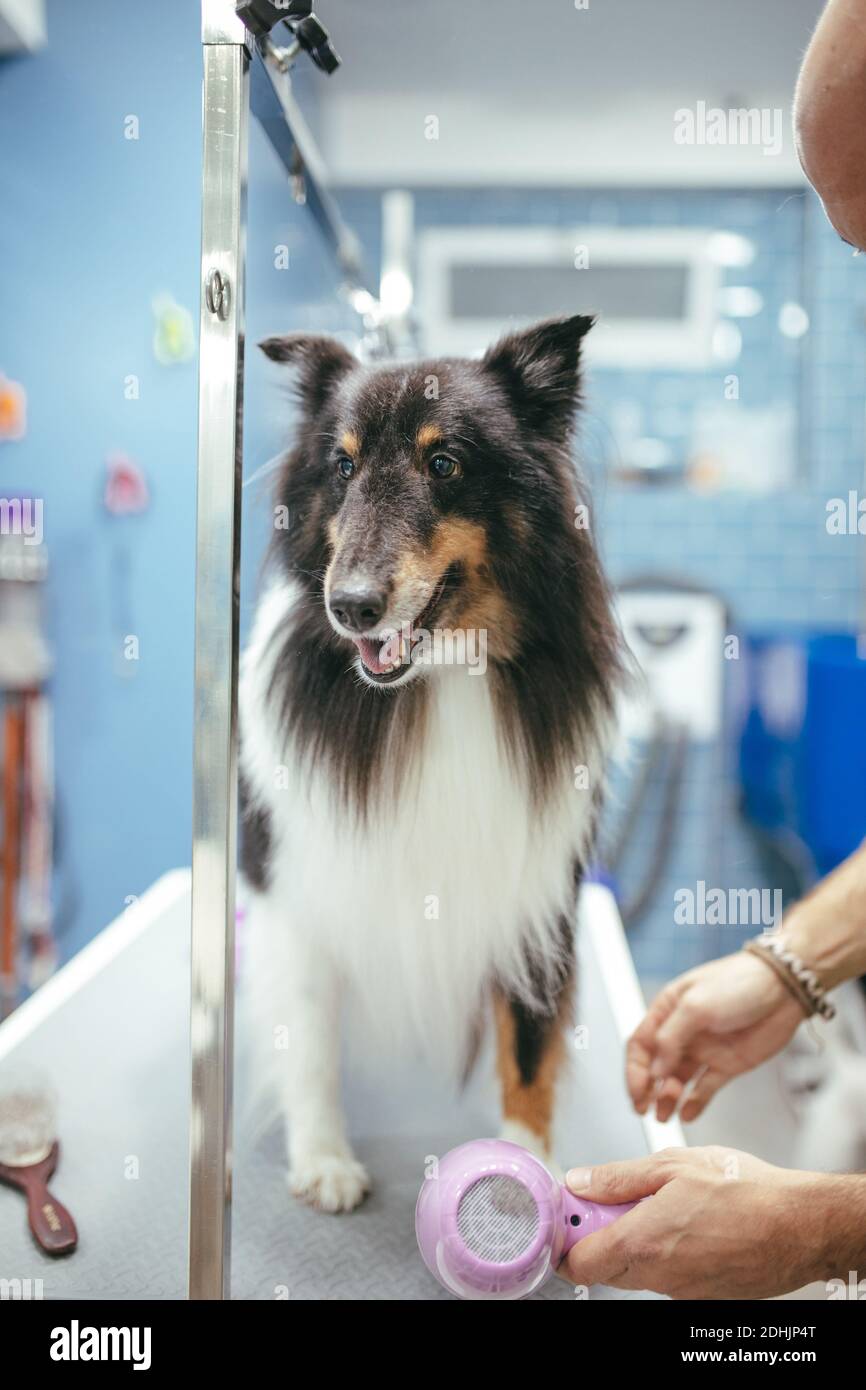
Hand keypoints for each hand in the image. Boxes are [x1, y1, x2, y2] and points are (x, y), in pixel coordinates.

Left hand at [559, 1147, 824, 1298]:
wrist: (800, 1226)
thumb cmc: (744, 1191)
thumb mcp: (673, 1165)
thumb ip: (619, 1177)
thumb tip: (579, 1182)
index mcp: (642, 1242)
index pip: (579, 1263)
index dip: (568, 1237)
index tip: (572, 1212)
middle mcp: (658, 1276)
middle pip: (605, 1267)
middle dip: (602, 1235)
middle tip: (621, 1199)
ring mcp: (682, 1291)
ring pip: (638, 1271)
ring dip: (636, 1241)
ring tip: (665, 1205)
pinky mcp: (703, 1296)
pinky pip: (669, 1276)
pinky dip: (667, 1253)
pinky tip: (690, 1224)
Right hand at [627, 952, 803, 1121]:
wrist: (782, 988)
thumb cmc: (737, 984)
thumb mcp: (696, 1006)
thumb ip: (671, 1039)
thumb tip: (654, 1072)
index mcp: (667, 1012)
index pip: (640, 1045)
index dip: (635, 1071)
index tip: (637, 1094)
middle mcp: (682, 1033)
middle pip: (655, 1067)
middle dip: (647, 1090)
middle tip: (647, 1110)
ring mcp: (704, 1051)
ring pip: (677, 1081)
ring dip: (668, 1099)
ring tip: (667, 1114)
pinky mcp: (726, 1065)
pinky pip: (704, 1090)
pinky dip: (694, 1104)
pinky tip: (687, 1115)